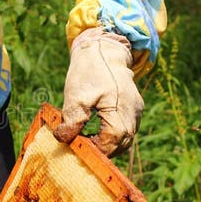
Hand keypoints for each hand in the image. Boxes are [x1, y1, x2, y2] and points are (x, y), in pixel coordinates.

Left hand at [54, 27, 143, 156]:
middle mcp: (133, 115)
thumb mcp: (76, 96)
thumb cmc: (89, 71)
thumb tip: (63, 140)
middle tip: (79, 149)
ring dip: (107, 145)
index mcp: (121, 111)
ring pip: (124, 140)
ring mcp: (136, 113)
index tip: (76, 150)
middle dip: (100, 151)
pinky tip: (96, 134)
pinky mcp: (134, 109)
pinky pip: (125, 130)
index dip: (93, 151)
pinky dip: (112, 136)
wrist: (103, 50)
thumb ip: (72, 120)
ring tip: (86, 142)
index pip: (110, 144)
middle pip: (120, 146)